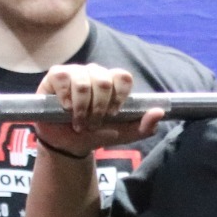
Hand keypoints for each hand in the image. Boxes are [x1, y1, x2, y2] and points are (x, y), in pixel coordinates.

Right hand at [33, 64, 164, 158]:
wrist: (68, 143)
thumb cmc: (96, 133)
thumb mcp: (123, 134)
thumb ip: (144, 126)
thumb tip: (160, 112)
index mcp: (112, 83)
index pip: (123, 76)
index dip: (119, 95)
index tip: (113, 114)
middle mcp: (95, 73)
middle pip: (103, 80)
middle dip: (99, 107)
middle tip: (93, 123)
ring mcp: (75, 72)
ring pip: (83, 81)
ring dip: (82, 107)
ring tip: (79, 122)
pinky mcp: (56, 75)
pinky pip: (63, 78)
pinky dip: (65, 97)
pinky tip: (65, 108)